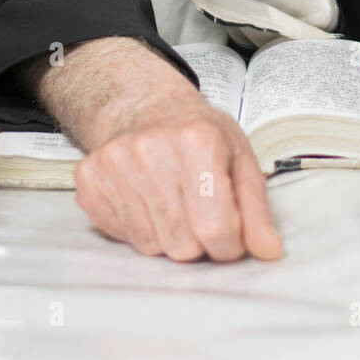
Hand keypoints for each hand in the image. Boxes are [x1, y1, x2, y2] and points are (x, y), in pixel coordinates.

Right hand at [74, 103, 282, 263]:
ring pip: (151, 246)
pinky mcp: (90, 179)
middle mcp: (151, 150)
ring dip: (168, 236)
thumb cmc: (201, 136)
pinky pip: (121, 236)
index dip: (230, 244)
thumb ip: (256, 209)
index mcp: (198, 141)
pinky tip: (146, 200)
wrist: (146, 107)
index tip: (230, 235)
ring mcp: (115, 164)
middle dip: (198, 242)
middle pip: (183, 246)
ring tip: (173, 203)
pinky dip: (138, 229)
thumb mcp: (240, 159)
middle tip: (200, 214)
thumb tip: (269, 252)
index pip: (217, 229)